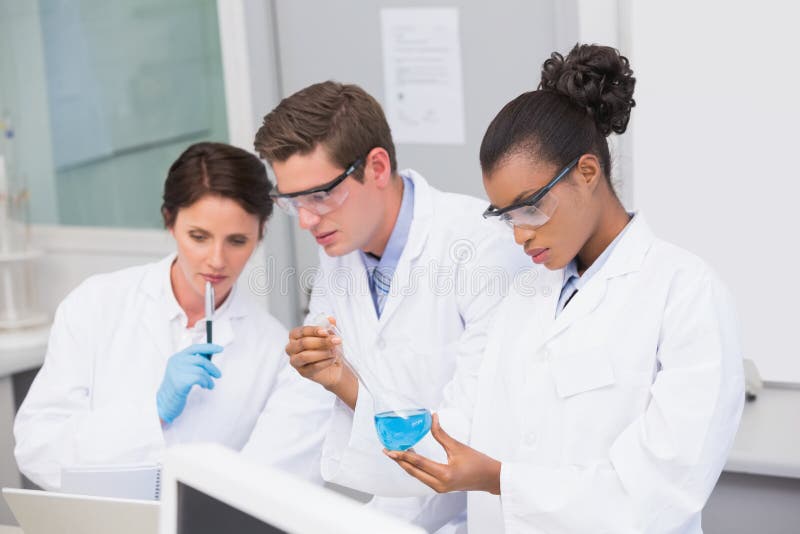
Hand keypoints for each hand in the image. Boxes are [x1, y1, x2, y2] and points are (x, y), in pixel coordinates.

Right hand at [156, 343, 222, 423]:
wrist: (165, 402)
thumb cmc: (178, 386)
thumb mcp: (184, 371)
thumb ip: (194, 363)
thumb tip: (210, 355)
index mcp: (177, 357)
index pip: (195, 348)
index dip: (209, 347)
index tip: (220, 349)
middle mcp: (175, 362)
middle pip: (201, 360)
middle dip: (213, 368)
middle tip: (218, 375)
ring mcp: (176, 372)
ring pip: (201, 370)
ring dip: (209, 379)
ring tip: (210, 385)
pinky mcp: (179, 382)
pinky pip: (199, 378)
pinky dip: (205, 382)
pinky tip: (204, 387)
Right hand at [285, 319, 344, 389]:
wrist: (334, 366)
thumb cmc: (329, 348)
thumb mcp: (331, 335)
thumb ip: (330, 327)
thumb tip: (331, 319)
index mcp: (295, 336)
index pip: (301, 331)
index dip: (314, 330)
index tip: (326, 331)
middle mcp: (291, 348)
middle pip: (303, 343)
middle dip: (321, 341)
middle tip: (336, 341)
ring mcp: (295, 361)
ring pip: (305, 356)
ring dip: (323, 353)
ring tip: (334, 351)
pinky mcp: (302, 372)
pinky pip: (313, 367)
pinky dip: (325, 362)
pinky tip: (333, 359)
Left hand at [384, 414, 500, 494]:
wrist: (490, 478)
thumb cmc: (478, 462)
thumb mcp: (458, 446)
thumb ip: (441, 433)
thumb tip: (431, 417)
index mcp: (444, 475)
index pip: (418, 463)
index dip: (403, 455)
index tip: (390, 449)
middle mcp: (439, 485)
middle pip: (413, 471)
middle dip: (399, 460)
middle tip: (387, 450)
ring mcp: (439, 488)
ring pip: (417, 475)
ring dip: (406, 464)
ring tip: (395, 452)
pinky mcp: (440, 487)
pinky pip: (423, 477)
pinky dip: (414, 467)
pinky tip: (410, 458)